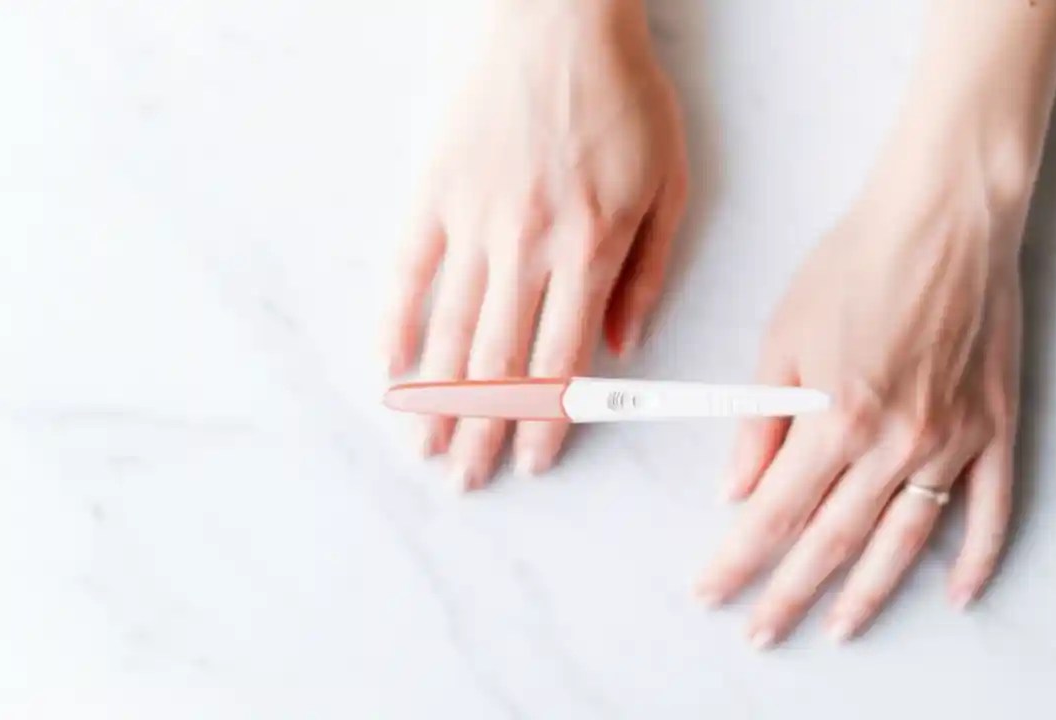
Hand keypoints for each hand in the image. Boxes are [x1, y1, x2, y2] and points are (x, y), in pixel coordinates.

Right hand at [386, 0, 687, 488]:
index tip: (530, 464)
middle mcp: (527, 247)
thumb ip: (648, 271)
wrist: (553, 12)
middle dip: (483, 432)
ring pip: (452, 329)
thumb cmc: (620, 92)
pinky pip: (406, 271)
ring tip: (424, 447)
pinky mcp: (429, 190)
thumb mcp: (667, 179)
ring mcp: (471, 219)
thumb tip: (625, 348)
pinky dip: (395, 324)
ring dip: (437, 398)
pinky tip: (389, 370)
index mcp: (590, 248)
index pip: (563, 361)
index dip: (545, 423)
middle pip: (500, 362)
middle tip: (465, 480)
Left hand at [695, 141, 1027, 646]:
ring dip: (868, 595)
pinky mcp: (993, 428)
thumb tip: (736, 491)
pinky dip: (975, 558)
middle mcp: (893, 444)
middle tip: (760, 633)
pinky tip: (954, 595)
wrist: (943, 217)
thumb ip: (760, 423)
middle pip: (831, 542)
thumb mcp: (783, 336)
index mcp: (833, 419)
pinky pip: (988, 509)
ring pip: (904, 542)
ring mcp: (950, 441)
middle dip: (788, 594)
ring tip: (839, 631)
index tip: (710, 594)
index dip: (737, 561)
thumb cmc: (855, 265)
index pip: (773, 514)